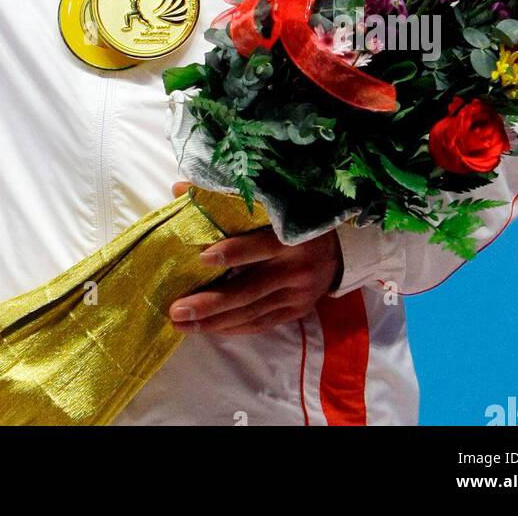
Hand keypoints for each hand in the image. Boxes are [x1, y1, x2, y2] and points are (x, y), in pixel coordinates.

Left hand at [169, 180, 342, 335]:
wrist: (341, 247)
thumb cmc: (295, 217)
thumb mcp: (271, 202)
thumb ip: (224, 195)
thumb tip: (179, 188)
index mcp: (290, 236)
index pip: (259, 246)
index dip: (232, 253)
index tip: (202, 257)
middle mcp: (295, 269)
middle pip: (248, 289)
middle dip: (210, 303)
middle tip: (177, 310)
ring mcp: (298, 295)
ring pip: (252, 312)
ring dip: (215, 322)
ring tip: (183, 324)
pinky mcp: (297, 311)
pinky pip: (262, 323)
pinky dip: (235, 328)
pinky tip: (210, 330)